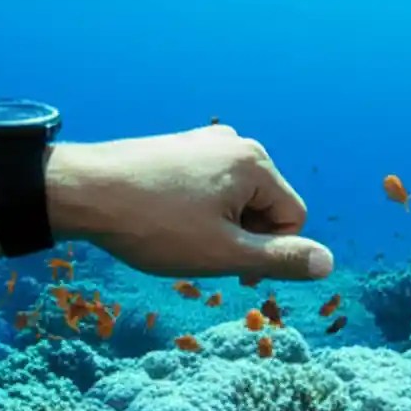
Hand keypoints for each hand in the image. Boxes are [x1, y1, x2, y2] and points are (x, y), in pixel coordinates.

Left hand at [46, 125, 333, 281]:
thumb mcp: (223, 253)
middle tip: (199, 254)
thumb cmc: (154, 225)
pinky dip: (196, 211)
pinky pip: (208, 188)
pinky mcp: (178, 148)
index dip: (267, 253)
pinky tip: (164, 221)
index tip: (229, 268)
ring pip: (234, 200)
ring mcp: (203, 142)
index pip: (293, 218)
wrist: (82, 192)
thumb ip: (280, 260)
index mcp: (255, 163)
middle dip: (242, 237)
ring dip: (218, 227)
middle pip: (265, 206)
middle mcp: (235, 143)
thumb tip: (328, 263)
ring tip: (177, 238)